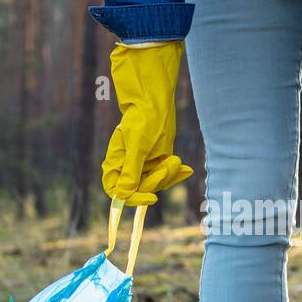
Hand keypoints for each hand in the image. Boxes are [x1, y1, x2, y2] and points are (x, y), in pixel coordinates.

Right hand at [102, 41, 193, 205]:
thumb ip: (131, 171)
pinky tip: (185, 169)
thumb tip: (123, 194)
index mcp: (116, 163)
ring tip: (176, 161)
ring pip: (155, 184)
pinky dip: (175, 174)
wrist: (155, 104)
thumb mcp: (137, 145)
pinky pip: (165, 177)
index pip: (117, 191)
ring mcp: (142, 166)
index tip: (151, 197)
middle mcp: (127, 167)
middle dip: (156, 181)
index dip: (132, 198)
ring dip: (168, 176)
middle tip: (168, 165)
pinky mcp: (155, 163)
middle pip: (140, 189)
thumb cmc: (142, 120)